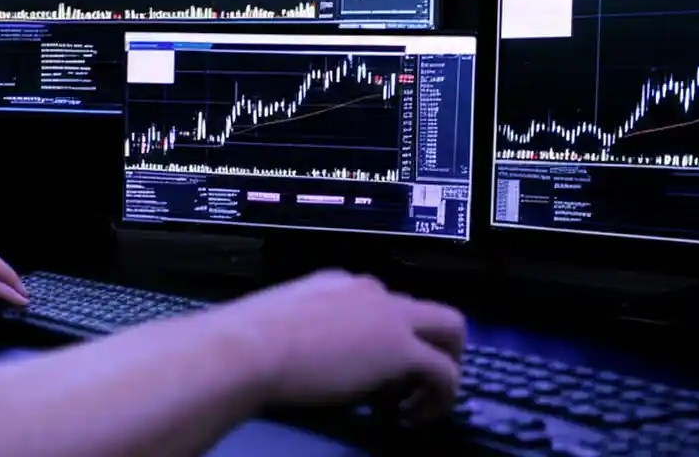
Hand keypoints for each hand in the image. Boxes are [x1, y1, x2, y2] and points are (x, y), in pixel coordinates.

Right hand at [221, 271, 464, 422]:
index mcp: (338, 283)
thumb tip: (303, 356)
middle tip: (422, 379)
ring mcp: (390, 317)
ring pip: (448, 327)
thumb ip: (302, 331)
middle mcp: (370, 291)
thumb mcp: (280, 325)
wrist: (251, 347)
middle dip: (436, 342)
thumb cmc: (250, 341)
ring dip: (443, 364)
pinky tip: (417, 415)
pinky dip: (442, 393)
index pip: (381, 302)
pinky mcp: (402, 349)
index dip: (386, 334)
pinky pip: (444, 370)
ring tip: (423, 401)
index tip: (374, 367)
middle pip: (428, 309)